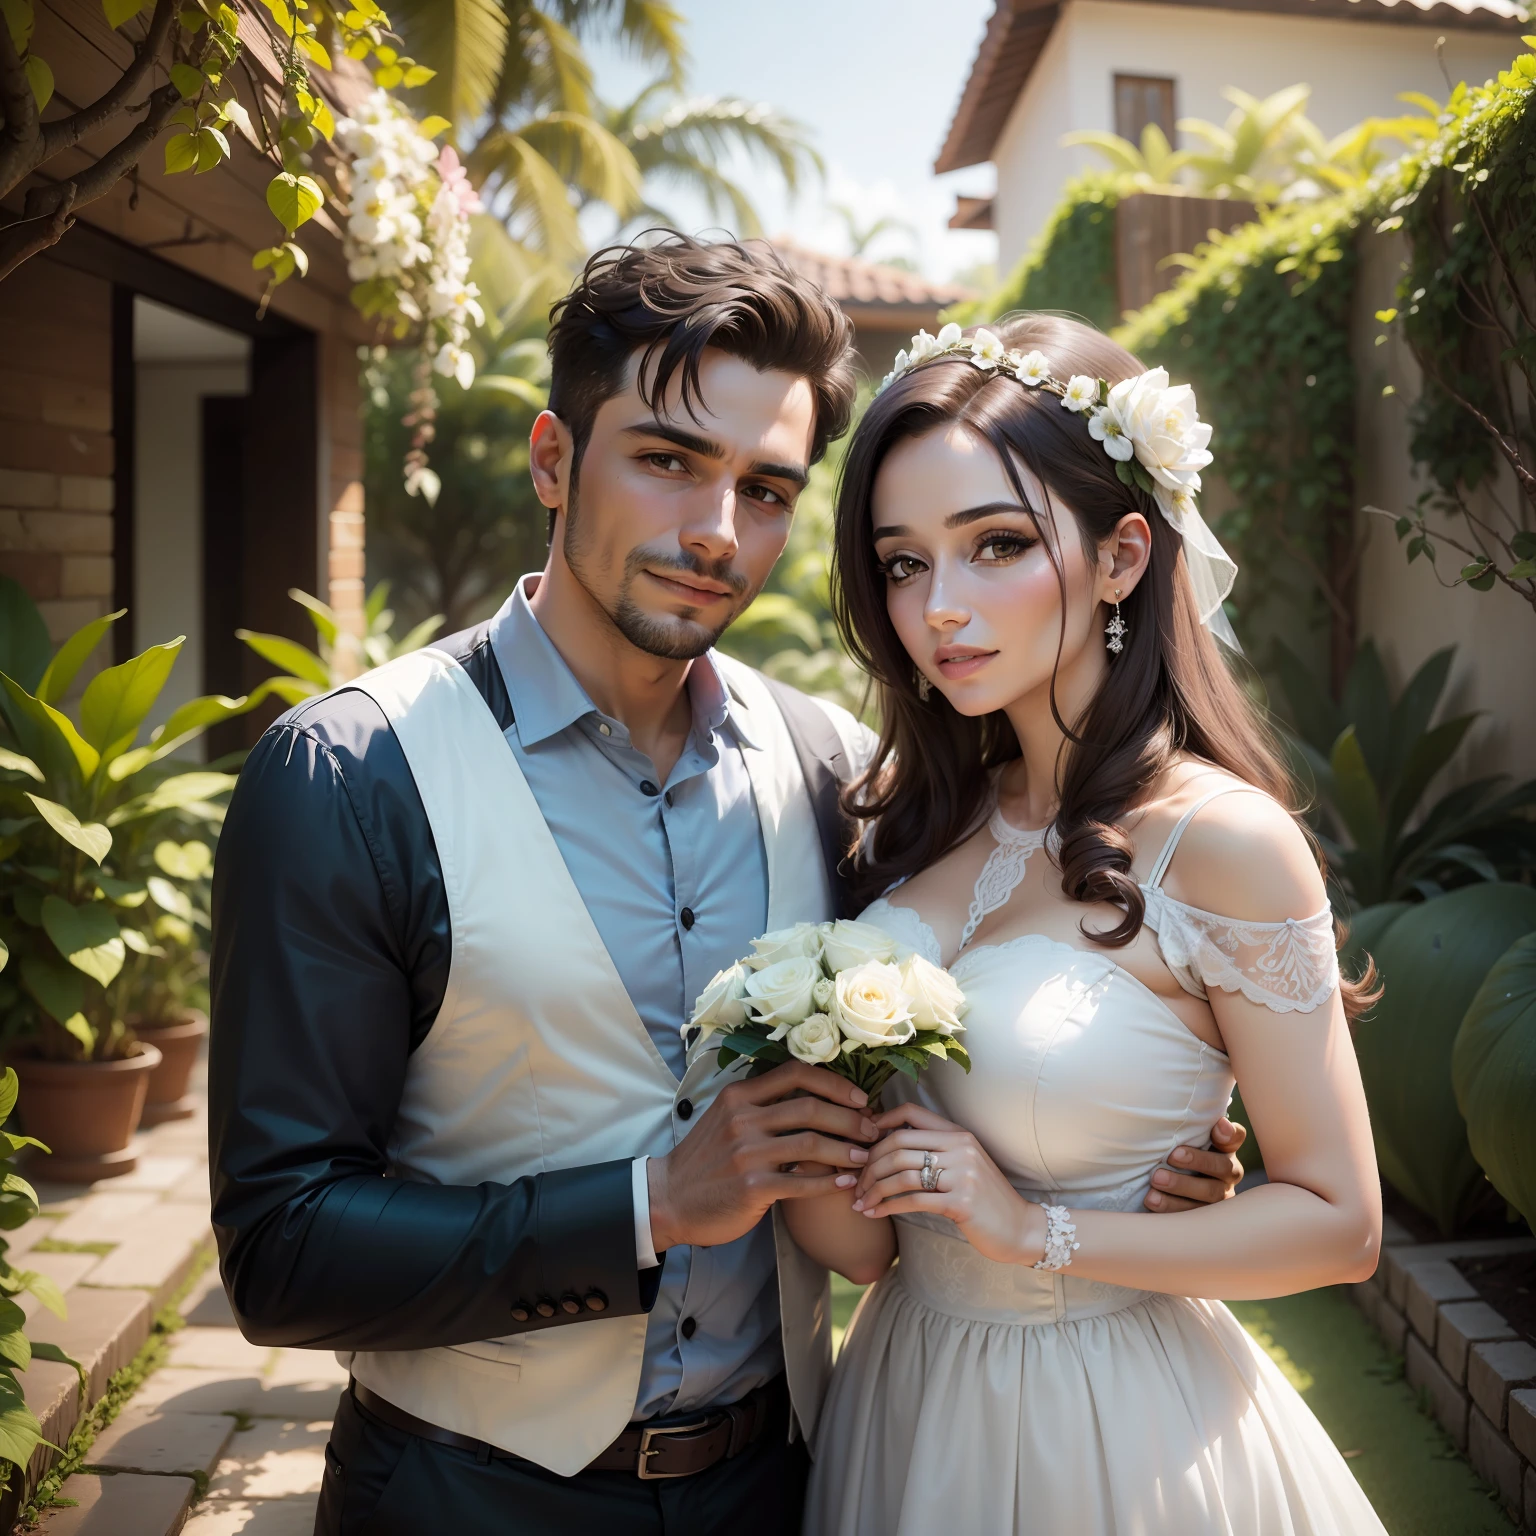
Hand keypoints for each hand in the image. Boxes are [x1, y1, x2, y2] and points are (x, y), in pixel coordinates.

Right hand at [647, 1063, 879, 1250]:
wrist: (669, 1198)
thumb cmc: (706, 1159)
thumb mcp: (726, 1118)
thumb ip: (762, 1105)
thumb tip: (816, 1099)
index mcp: (739, 1095)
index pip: (796, 1073)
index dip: (835, 1083)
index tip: (859, 1098)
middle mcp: (743, 1118)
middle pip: (811, 1108)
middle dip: (851, 1119)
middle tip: (872, 1130)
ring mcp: (747, 1153)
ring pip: (812, 1144)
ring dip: (847, 1151)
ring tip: (865, 1157)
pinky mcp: (752, 1186)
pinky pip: (802, 1181)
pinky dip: (829, 1182)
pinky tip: (845, 1183)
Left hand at [850, 1103, 1043, 1265]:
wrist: (1019, 1229)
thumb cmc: (984, 1199)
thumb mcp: (963, 1166)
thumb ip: (934, 1151)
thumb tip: (887, 1146)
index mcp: (959, 1134)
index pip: (912, 1113)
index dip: (881, 1122)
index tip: (862, 1142)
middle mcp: (960, 1147)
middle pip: (898, 1144)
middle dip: (869, 1164)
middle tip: (855, 1183)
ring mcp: (963, 1173)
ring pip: (901, 1172)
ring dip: (873, 1188)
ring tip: (859, 1201)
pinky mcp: (961, 1201)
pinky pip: (912, 1199)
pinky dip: (886, 1206)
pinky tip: (873, 1213)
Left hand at [1145, 1116, 1245, 1211]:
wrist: (1167, 1186)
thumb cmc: (1175, 1154)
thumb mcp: (1183, 1139)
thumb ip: (1187, 1126)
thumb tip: (1177, 1104)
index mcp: (1225, 1150)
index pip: (1234, 1138)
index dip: (1229, 1133)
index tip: (1218, 1127)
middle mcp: (1228, 1174)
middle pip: (1222, 1168)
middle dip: (1197, 1162)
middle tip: (1171, 1157)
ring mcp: (1219, 1199)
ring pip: (1208, 1196)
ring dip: (1180, 1188)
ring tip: (1155, 1183)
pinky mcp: (1204, 1218)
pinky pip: (1191, 1216)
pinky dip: (1170, 1208)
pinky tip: (1152, 1200)